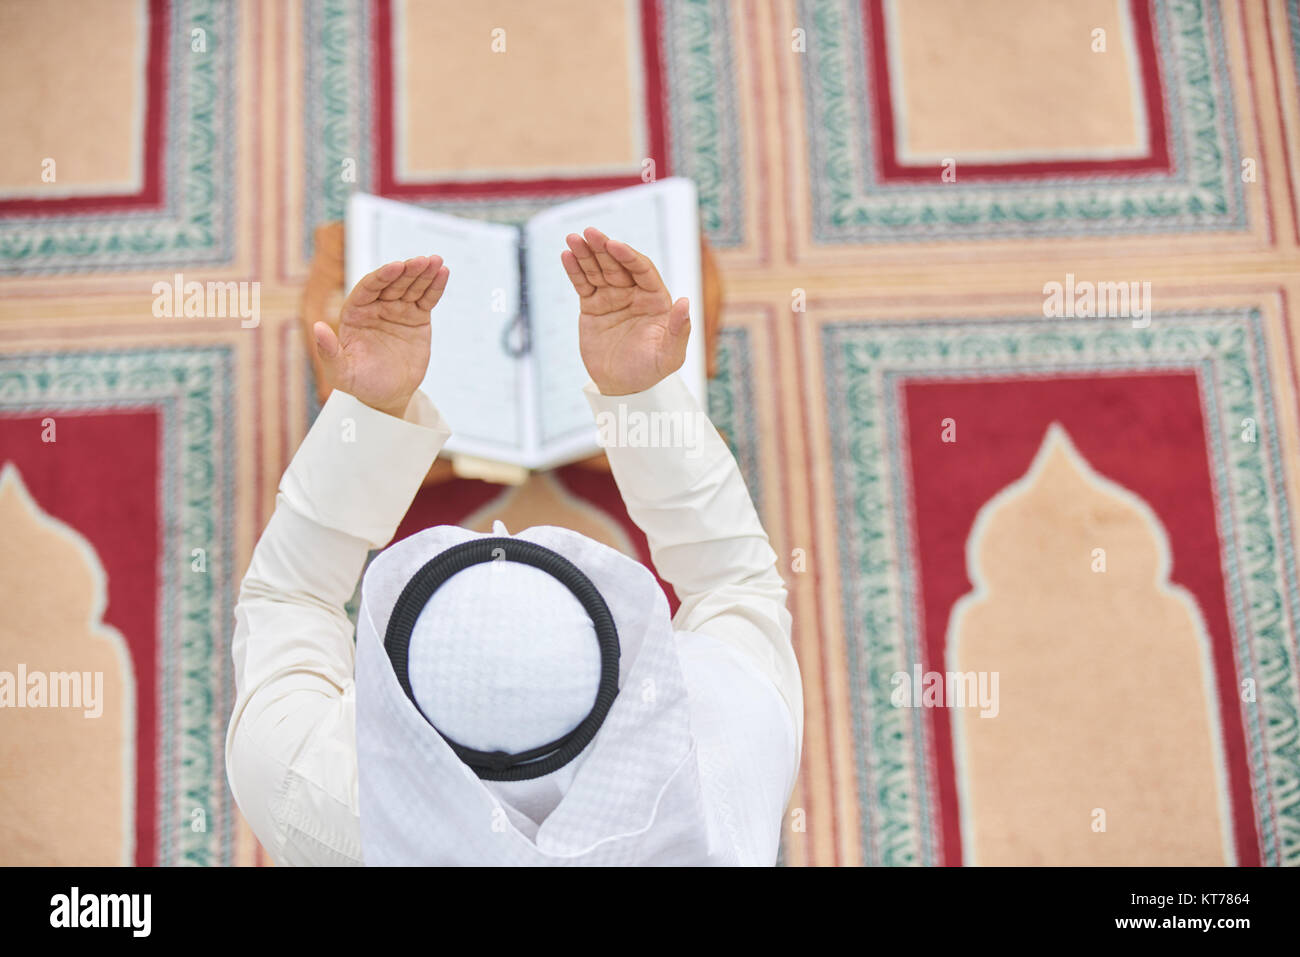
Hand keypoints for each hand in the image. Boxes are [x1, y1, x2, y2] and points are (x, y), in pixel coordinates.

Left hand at [313, 255, 448, 417]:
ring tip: (437, 262)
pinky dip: (435, 286)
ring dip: (424, 273)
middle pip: (393, 283)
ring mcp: (398, 310)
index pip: (368, 288)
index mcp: (355, 312)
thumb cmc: (359, 382)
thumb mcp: (340, 372)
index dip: (382, 276)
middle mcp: (376, 306)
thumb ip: (328, 351)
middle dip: (407, 270)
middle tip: (422, 261)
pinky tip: (443, 273)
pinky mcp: (417, 318)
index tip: (397, 266)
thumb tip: (318, 328)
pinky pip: (427, 299)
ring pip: (411, 286)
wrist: (387, 395)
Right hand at [560, 227, 689, 395]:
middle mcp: (634, 293)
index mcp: (656, 299)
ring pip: (598, 269)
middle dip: (604, 247)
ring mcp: (612, 297)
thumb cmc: (651, 371)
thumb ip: (678, 330)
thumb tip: (684, 302)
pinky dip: (574, 269)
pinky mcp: (592, 305)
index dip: (628, 256)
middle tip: (589, 232)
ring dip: (585, 253)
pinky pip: (583, 283)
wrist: (622, 386)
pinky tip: (566, 255)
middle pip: (618, 264)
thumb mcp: (669, 356)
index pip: (643, 270)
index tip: (614, 245)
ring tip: (572, 239)